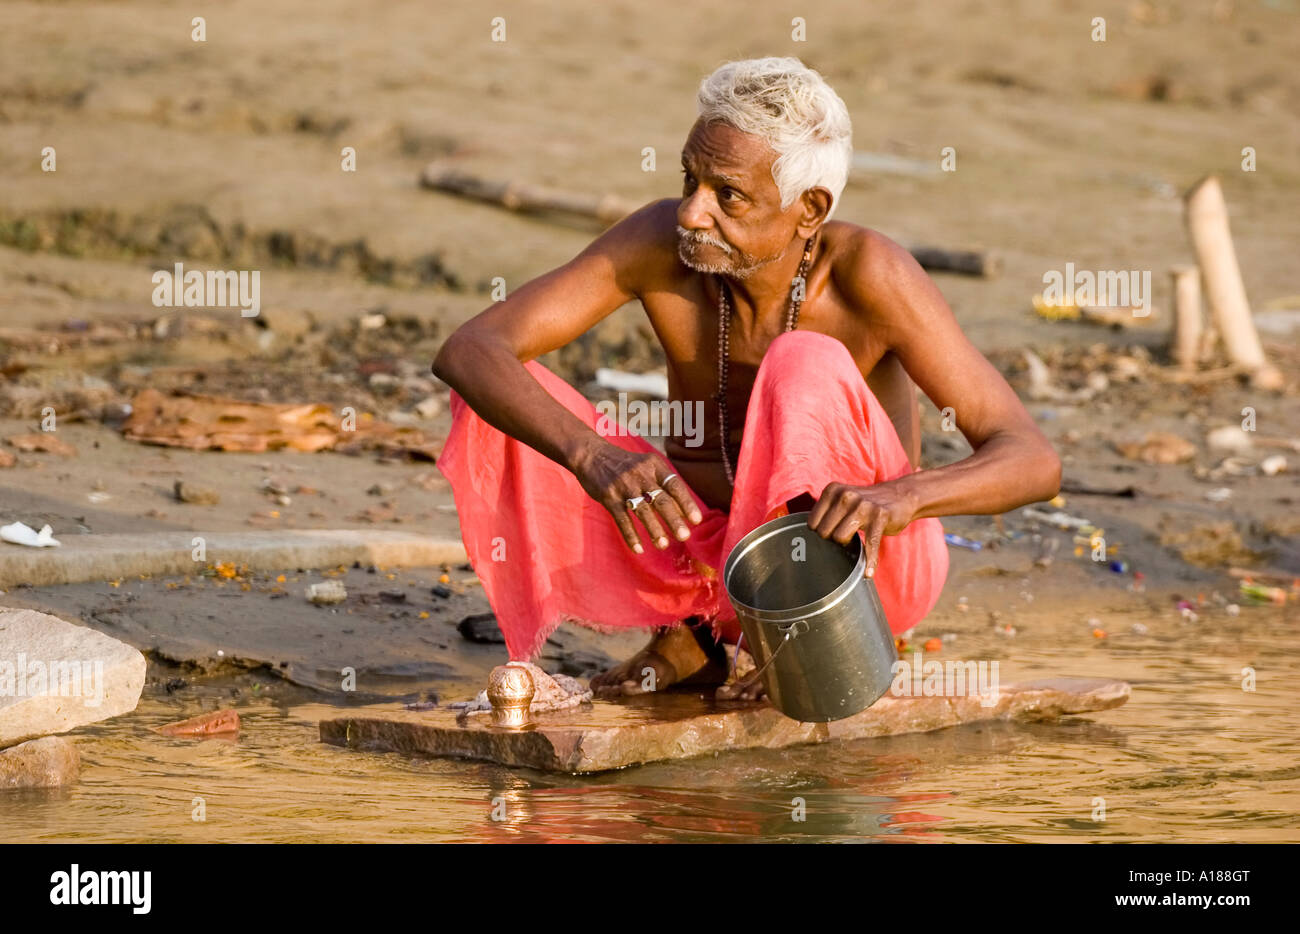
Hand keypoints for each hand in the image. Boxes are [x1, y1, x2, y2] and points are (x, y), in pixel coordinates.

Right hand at [571, 441, 702, 553]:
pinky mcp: (608, 497)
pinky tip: (638, 549)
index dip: (686, 503)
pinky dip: (630, 535)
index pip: (674, 485)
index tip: (696, 520)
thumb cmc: (626, 464)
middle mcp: (640, 474)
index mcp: (654, 465)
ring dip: (654, 530)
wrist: (592, 454)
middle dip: (673, 520)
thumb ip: (663, 484)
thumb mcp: (647, 465)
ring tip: (663, 545)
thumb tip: (683, 512)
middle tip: (684, 536)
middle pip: (660, 499)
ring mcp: (623, 486)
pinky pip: (622, 519)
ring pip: (642, 511)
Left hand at [808, 480, 916, 577]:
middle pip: (824, 532)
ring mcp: (863, 506)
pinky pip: (870, 545)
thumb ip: (826, 512)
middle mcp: (846, 495)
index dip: (821, 531)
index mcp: (832, 490)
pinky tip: (869, 572)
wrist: (901, 496)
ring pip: (840, 538)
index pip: (812, 523)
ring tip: (856, 540)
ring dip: (848, 545)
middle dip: (833, 539)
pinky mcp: (880, 517)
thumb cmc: (866, 503)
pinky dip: (870, 561)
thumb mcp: (843, 499)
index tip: (832, 531)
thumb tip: (805, 537)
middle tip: (847, 535)